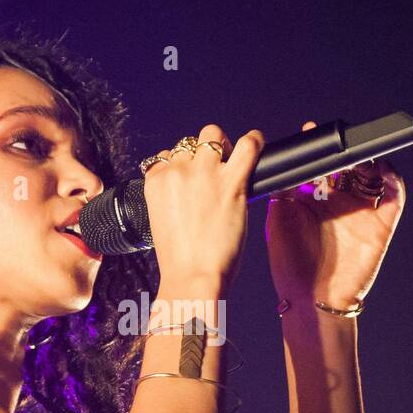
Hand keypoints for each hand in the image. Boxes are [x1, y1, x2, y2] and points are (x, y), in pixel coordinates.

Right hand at [142, 124, 264, 291]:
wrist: (193, 276)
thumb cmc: (180, 258)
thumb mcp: (162, 221)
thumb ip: (172, 198)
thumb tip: (190, 190)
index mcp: (156, 181)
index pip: (166, 157)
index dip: (182, 166)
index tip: (191, 178)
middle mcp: (178, 172)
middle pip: (189, 143)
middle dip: (201, 152)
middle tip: (213, 170)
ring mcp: (204, 174)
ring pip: (212, 136)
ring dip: (222, 146)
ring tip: (231, 161)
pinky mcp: (231, 182)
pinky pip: (247, 146)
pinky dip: (254, 141)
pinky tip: (256, 144)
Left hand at [264, 120, 405, 310]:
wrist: (311, 298)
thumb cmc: (291, 264)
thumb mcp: (279, 219)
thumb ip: (284, 189)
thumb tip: (285, 162)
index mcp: (314, 201)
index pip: (322, 166)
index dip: (319, 149)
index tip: (310, 132)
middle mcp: (339, 204)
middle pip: (350, 166)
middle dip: (346, 150)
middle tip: (338, 140)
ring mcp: (361, 213)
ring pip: (373, 175)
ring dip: (368, 159)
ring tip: (357, 153)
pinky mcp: (381, 225)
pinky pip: (395, 195)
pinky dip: (392, 177)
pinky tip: (380, 167)